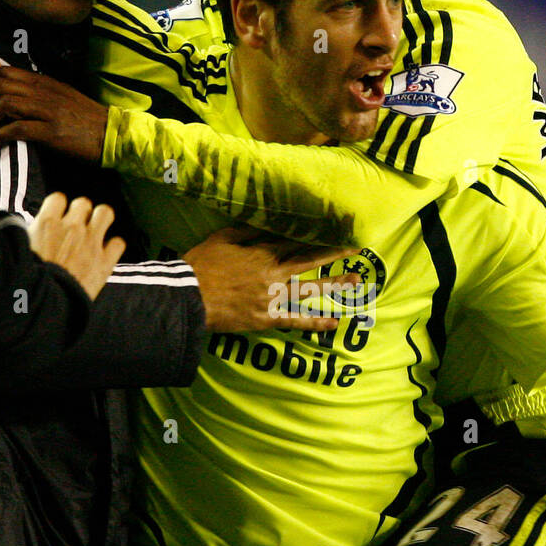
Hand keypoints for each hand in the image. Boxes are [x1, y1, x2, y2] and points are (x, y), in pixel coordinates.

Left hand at [0, 67, 108, 161]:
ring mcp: (48, 111)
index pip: (5, 72)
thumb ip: (38, 94)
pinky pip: (17, 129)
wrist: (113, 135)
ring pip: (5, 104)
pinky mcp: (52, 132)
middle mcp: (44, 92)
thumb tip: (10, 99)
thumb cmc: (86, 120)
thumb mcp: (61, 98)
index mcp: (44, 82)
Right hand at [28, 192, 125, 299]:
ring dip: (101, 219)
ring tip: (96, 229)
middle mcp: (71, 228)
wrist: (44, 305)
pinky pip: (119, 243)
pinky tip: (105, 253)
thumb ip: (25, 234)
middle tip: (75, 226)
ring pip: (105, 213)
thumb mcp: (19, 250)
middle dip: (80, 213)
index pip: (58, 198)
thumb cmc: (26, 280)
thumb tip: (23, 226)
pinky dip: (113, 247)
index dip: (58, 207)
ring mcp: (91, 243)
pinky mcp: (105, 262)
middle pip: (83, 203)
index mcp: (48, 223)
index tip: (57, 217)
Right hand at [184, 226, 360, 332]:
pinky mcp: (267, 318)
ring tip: (355, 280)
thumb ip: (246, 231)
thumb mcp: (221, 238)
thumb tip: (266, 223)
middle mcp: (273, 273)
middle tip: (356, 250)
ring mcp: (272, 297)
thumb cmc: (201, 265)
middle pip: (309, 260)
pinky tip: (334, 323)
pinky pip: (295, 321)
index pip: (292, 241)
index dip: (313, 234)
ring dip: (334, 284)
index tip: (330, 229)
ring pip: (309, 289)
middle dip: (334, 254)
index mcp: (262, 252)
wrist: (189, 296)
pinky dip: (315, 323)